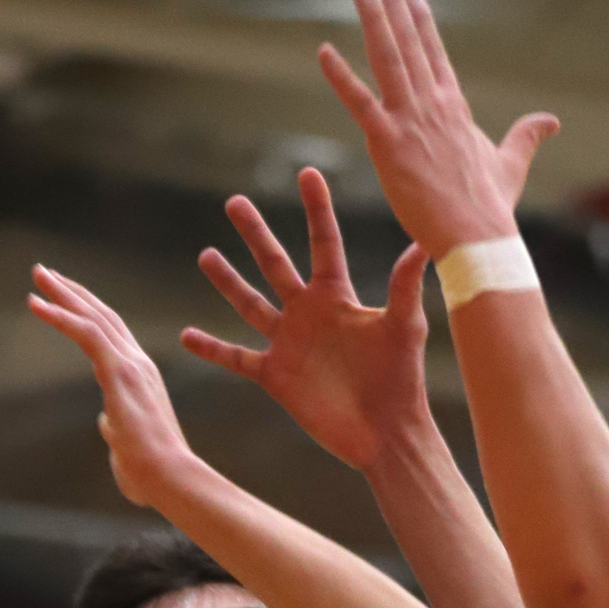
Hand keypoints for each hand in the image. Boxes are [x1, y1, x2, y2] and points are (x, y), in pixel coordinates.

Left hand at [28, 267, 198, 509]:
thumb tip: (106, 422)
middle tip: (44, 273)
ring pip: (94, 316)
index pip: (112, 335)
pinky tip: (35, 304)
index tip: (61, 299)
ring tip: (37, 274)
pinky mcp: (121, 371)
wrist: (170, 479)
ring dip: (63, 294)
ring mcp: (132, 365)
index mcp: (141, 380)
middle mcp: (139, 364)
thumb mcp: (126, 446)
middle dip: (72, 292)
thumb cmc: (149, 474)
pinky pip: (86, 332)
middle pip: (103, 316)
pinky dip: (60, 315)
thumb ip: (115, 429)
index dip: (86, 313)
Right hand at [183, 169, 430, 470]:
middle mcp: (308, 314)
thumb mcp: (404, 327)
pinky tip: (186, 335)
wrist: (386, 434)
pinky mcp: (276, 376)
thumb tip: (422, 243)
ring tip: (205, 255)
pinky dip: (212, 349)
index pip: (323, 243)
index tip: (307, 172)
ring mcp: (289, 344)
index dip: (316, 209)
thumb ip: (405, 286)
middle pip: (275, 264)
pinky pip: (236, 358)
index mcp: (337, 297)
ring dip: (228, 281)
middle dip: (255, 233)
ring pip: (249, 304)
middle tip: (234, 201)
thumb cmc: (402, 381)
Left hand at [319, 0, 557, 260]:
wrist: (477, 236)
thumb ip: (527, 136)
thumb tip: (552, 120)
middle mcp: (432, 104)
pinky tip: (324, 50)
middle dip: (393, 0)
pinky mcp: (389, 143)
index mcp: (455, 108)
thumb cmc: (492, 208)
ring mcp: (410, 120)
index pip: (434, 53)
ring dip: (372, 16)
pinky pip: (359, 102)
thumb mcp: (512, 163)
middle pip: (408, 41)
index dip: (420, 20)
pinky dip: (341, 76)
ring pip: (386, 56)